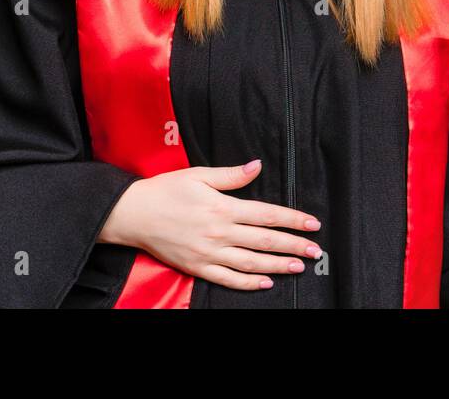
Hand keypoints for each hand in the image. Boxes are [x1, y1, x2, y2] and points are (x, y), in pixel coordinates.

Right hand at [98, 159, 322, 291]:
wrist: (132, 214)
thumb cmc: (166, 191)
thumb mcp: (199, 175)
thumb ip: (231, 175)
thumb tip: (257, 166)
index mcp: (223, 208)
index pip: (267, 214)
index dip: (293, 219)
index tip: (312, 223)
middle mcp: (220, 232)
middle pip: (265, 240)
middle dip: (293, 245)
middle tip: (315, 249)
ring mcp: (209, 253)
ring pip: (251, 263)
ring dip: (277, 265)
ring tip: (298, 266)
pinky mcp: (197, 267)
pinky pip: (227, 278)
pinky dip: (248, 283)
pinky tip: (265, 283)